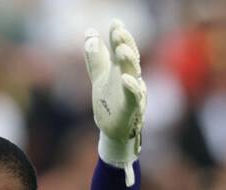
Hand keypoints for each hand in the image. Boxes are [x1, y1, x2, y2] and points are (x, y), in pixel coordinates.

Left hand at [84, 19, 146, 185]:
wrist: (110, 130)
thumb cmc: (109, 102)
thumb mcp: (99, 76)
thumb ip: (95, 57)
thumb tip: (90, 33)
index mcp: (121, 69)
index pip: (122, 49)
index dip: (119, 36)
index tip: (115, 23)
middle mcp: (130, 78)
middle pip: (131, 57)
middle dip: (126, 43)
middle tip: (118, 32)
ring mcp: (133, 93)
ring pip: (135, 73)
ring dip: (129, 60)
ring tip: (121, 49)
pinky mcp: (132, 109)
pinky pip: (135, 97)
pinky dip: (132, 87)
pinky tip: (126, 78)